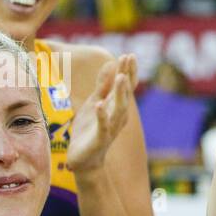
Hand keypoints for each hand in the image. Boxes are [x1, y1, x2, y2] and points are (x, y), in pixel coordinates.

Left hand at [67, 54, 134, 174]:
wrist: (85, 160)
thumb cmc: (90, 130)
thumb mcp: (94, 102)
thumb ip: (102, 85)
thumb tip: (111, 63)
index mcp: (117, 107)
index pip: (126, 86)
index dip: (129, 71)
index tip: (130, 55)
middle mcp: (118, 116)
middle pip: (125, 94)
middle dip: (128, 76)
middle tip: (129, 59)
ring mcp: (110, 128)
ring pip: (119, 109)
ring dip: (120, 93)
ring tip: (120, 77)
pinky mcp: (100, 139)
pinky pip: (103, 126)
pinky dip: (102, 115)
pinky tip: (99, 104)